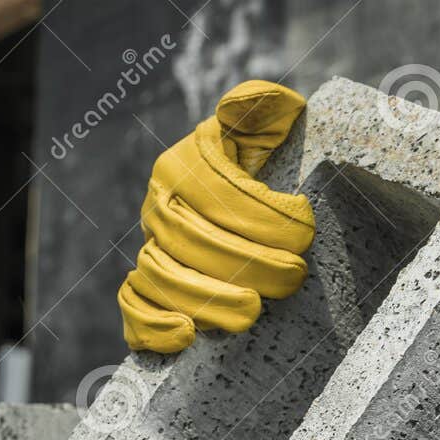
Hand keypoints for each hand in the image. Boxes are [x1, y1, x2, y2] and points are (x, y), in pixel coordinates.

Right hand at [118, 81, 314, 353]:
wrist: (237, 200)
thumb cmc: (258, 163)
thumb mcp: (263, 124)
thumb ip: (259, 108)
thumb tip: (255, 103)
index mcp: (185, 165)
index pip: (219, 193)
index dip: (264, 215)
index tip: (305, 231)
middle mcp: (160, 207)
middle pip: (192, 240)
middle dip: (248, 262)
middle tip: (293, 276)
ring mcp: (150, 247)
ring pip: (161, 275)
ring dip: (207, 298)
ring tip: (253, 311)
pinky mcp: (147, 287)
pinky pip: (134, 307)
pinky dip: (153, 324)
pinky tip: (188, 335)